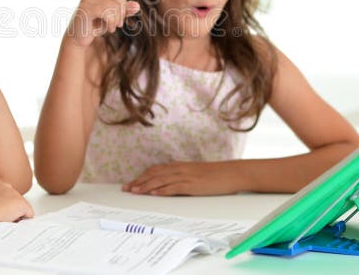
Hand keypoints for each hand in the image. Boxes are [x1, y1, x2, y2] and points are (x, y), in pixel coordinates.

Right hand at [0, 183, 33, 222]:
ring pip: (21, 210)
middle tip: (1, 224)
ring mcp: (14, 194)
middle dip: (11, 213)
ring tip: (3, 225)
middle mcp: (4, 187)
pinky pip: (28, 216)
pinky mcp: (21, 203)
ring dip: (15, 218)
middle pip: (14, 203)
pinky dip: (23, 223)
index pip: (4, 199)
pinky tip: (11, 225)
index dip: (2, 210)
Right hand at [67, 0, 139, 47]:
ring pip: (116, 6)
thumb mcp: (114, 16)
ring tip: (107, 25)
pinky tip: (104, 28)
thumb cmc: (97, 23)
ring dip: (116, 20)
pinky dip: (111, 24)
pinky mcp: (86, 7)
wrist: (80, 36)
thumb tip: (136, 6)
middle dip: (121, 13)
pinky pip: (109, 13)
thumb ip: (125, 10)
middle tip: (113, 22)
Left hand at [122, 161, 236, 195]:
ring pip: (160, 180)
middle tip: (126, 189)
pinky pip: (173, 187)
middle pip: (154, 174)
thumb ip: (183, 176)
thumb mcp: (196, 173)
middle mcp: (180, 169)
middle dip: (139, 181)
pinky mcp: (192, 185)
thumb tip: (170, 184)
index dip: (142, 176)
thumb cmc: (215, 175)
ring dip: (146, 186)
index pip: (156, 170)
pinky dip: (161, 190)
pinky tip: (153, 194)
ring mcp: (186, 176)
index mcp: (180, 166)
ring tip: (134, 191)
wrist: (232, 173)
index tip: (131, 182)